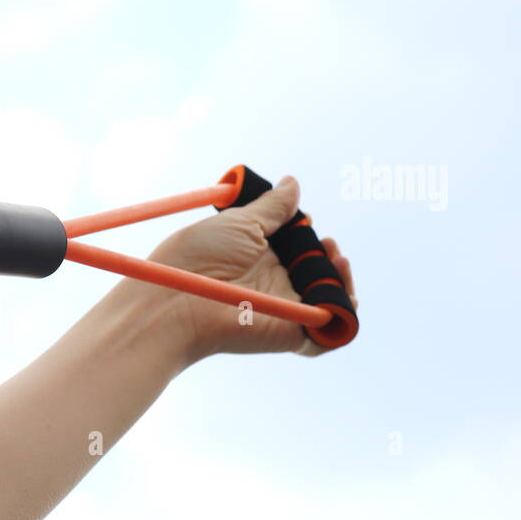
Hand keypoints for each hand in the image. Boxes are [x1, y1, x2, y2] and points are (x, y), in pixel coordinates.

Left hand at [147, 175, 356, 358]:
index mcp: (260, 259)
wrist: (175, 300)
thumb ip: (271, 208)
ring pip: (329, 302)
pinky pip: (328, 336)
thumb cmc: (196, 259)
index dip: (312, 238)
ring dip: (343, 282)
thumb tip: (293, 183)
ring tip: (337, 259)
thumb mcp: (239, 223)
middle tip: (328, 244)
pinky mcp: (290, 335)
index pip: (298, 250)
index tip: (309, 223)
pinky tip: (343, 292)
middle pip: (317, 274)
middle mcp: (274, 286)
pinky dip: (345, 316)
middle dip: (331, 256)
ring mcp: (284, 312)